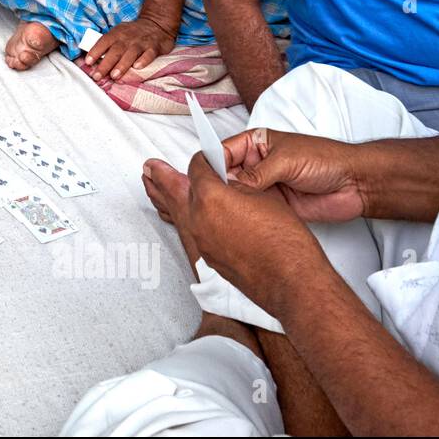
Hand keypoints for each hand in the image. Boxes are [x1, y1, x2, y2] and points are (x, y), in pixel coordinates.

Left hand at [84, 17, 175, 80]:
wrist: (156, 24)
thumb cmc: (132, 34)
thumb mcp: (118, 34)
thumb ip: (107, 46)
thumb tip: (92, 62)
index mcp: (116, 34)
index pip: (103, 41)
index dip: (95, 51)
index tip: (88, 62)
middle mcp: (127, 38)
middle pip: (115, 51)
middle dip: (105, 64)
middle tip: (97, 76)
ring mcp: (141, 43)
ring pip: (130, 54)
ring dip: (122, 65)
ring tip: (114, 76)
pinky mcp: (154, 48)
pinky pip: (148, 54)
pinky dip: (143, 60)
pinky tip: (137, 67)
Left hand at [144, 154, 324, 317]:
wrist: (289, 280)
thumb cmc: (284, 240)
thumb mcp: (263, 196)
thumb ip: (238, 184)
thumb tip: (226, 180)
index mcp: (210, 196)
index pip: (197, 168)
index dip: (204, 160)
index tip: (207, 158)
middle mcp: (197, 218)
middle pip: (173, 190)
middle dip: (161, 176)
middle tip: (149, 167)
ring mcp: (198, 239)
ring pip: (175, 213)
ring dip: (162, 198)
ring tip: (150, 187)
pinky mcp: (205, 256)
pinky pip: (184, 231)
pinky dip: (178, 219)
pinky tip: (174, 216)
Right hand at [223, 128, 367, 223]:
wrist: (355, 183)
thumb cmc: (326, 160)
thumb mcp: (286, 161)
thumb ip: (256, 174)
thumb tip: (230, 185)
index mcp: (254, 143)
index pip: (221, 152)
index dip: (210, 165)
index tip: (201, 180)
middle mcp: (254, 164)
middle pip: (224, 175)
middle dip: (217, 186)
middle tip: (210, 199)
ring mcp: (262, 185)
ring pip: (235, 194)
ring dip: (231, 202)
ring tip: (223, 211)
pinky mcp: (271, 204)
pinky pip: (250, 209)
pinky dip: (244, 215)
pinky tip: (238, 220)